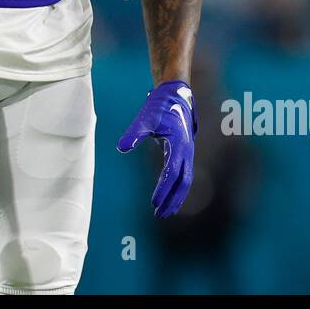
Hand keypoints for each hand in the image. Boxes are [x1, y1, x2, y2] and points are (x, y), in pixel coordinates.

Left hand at [117, 80, 194, 218]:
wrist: (175, 94)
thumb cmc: (159, 107)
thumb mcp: (145, 118)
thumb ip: (134, 133)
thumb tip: (122, 147)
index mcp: (179, 145)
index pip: (172, 173)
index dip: (163, 189)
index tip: (154, 203)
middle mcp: (187, 151)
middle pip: (183, 182)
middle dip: (172, 200)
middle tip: (160, 214)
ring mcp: (188, 152)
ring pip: (185, 180)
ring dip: (176, 197)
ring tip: (164, 212)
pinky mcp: (184, 152)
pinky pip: (183, 174)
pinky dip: (177, 188)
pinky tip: (168, 196)